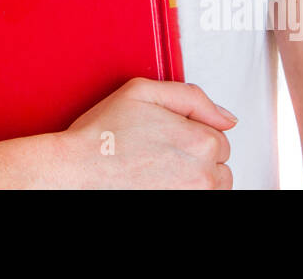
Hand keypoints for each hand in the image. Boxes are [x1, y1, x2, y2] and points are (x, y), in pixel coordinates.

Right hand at [51, 78, 236, 188]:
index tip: (165, 134)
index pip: (219, 136)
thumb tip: (226, 117)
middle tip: (159, 152)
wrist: (77, 170)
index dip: (190, 131)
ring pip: (211, 187)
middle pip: (219, 166)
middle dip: (196, 158)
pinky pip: (196, 199)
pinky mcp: (180, 210)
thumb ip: (192, 97)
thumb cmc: (103, 135)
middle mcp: (203, 176)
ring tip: (158, 171)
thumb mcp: (143, 91)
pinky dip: (181, 190)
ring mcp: (192, 198)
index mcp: (200, 141)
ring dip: (193, 179)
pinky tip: (159, 184)